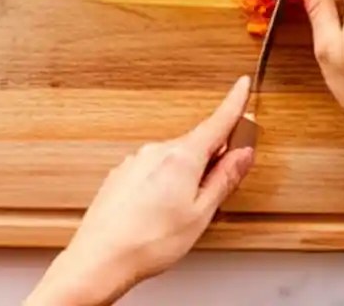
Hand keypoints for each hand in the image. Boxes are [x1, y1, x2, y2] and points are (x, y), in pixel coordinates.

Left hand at [27, 77, 254, 305]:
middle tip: (219, 188)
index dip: (234, 103)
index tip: (242, 85)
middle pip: (196, 144)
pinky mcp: (122, 174)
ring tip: (181, 214)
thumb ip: (224, 178)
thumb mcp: (201, 213)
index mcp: (182, 157)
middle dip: (212, 159)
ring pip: (174, 159)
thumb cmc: (148, 241)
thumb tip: (243, 154)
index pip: (216, 122)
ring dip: (186, 175)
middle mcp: (156, 151)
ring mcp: (136, 161)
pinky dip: (164, 183)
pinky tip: (159, 212)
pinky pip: (153, 170)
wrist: (101, 258)